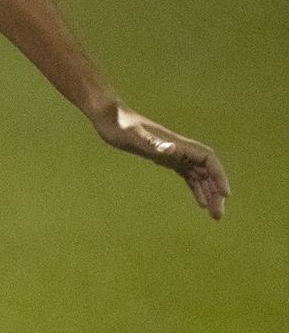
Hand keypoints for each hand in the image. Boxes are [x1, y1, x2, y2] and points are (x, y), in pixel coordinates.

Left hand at [92, 103, 228, 218]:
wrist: (108, 117)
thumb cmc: (120, 124)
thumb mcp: (134, 135)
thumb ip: (153, 142)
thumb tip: (173, 149)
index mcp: (178, 143)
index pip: (208, 160)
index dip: (219, 176)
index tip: (224, 194)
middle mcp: (180, 149)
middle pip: (207, 171)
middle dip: (216, 191)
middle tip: (218, 215)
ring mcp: (173, 154)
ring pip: (200, 176)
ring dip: (209, 193)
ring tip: (214, 214)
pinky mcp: (164, 159)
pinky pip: (187, 175)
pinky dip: (196, 189)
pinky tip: (200, 203)